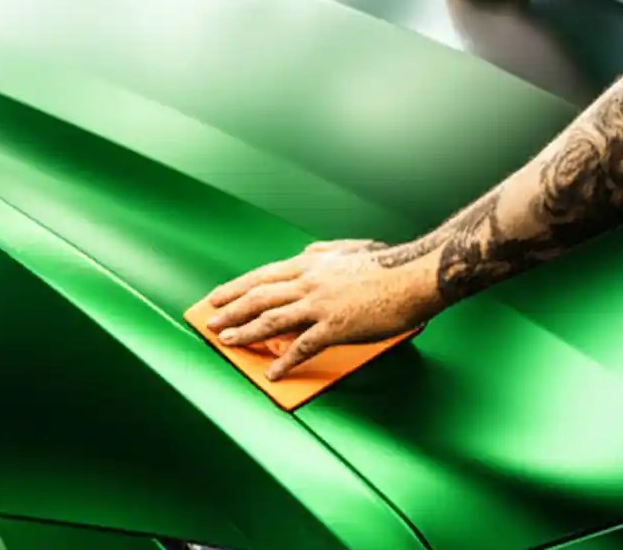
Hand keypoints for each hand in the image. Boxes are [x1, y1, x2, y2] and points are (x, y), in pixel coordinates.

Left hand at [204, 241, 442, 379]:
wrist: (412, 277)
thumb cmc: (387, 265)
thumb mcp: (350, 248)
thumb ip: (325, 251)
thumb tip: (309, 251)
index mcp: (310, 263)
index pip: (262, 276)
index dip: (236, 288)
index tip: (217, 297)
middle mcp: (308, 282)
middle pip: (258, 298)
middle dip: (230, 311)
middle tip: (210, 322)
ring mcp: (319, 305)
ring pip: (270, 320)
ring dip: (244, 333)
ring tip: (227, 342)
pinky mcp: (334, 327)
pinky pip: (302, 347)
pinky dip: (285, 361)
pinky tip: (273, 372)